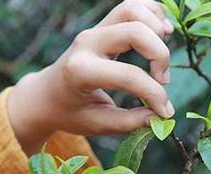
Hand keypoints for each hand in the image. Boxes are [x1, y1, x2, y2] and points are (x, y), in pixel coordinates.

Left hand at [8, 0, 173, 153]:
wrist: (46, 95)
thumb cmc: (70, 113)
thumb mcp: (97, 124)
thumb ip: (129, 122)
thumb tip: (159, 117)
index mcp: (81, 71)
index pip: (129, 75)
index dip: (155, 94)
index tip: (165, 112)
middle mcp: (87, 44)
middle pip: (135, 31)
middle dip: (160, 55)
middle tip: (162, 80)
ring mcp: (94, 30)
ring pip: (132, 9)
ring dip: (157, 29)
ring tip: (161, 56)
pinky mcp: (102, 25)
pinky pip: (131, 6)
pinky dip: (152, 14)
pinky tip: (162, 33)